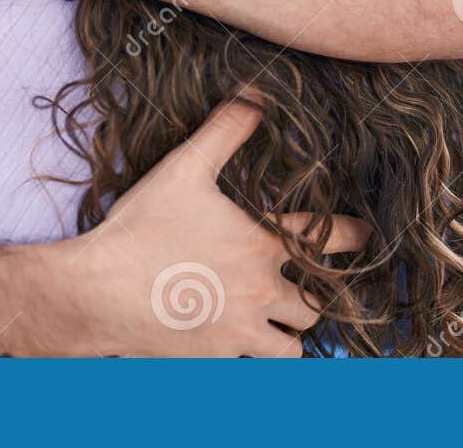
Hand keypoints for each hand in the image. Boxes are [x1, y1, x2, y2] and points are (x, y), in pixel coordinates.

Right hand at [54, 100, 368, 356]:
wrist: (99, 291)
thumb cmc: (141, 228)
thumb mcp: (184, 168)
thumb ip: (225, 129)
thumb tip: (256, 94)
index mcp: (261, 245)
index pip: (328, 240)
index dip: (352, 236)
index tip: (363, 235)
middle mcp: (261, 292)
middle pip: (314, 304)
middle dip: (311, 296)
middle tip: (302, 289)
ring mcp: (241, 331)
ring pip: (293, 347)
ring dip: (288, 334)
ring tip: (275, 323)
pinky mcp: (216, 359)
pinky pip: (254, 368)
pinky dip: (253, 358)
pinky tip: (238, 345)